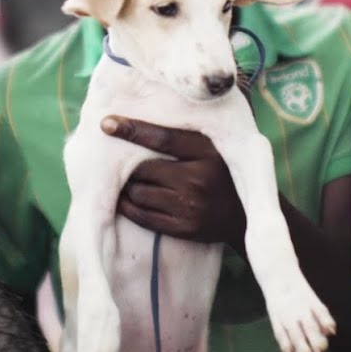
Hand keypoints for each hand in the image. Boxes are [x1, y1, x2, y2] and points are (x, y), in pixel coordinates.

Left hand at [102, 115, 246, 245]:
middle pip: (145, 168)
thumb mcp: (210, 148)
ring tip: (129, 181)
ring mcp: (190, 206)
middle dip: (129, 165)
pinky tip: (127, 200)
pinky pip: (143, 216)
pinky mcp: (183, 228)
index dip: (132, 129)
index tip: (107, 123)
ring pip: (139, 193)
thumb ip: (182, 135)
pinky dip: (129, 207)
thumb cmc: (220, 173)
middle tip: (121, 161)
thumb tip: (137, 123)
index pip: (163, 137)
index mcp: (207, 152)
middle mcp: (198, 179)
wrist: (244, 217)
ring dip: (128, 187)